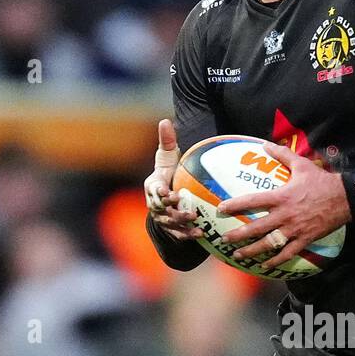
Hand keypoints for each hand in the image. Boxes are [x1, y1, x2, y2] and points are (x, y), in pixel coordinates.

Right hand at [144, 119, 202, 241]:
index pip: (153, 190)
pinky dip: (188, 235)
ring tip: (196, 224)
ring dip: (182, 225)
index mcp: (152, 186)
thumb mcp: (167, 156)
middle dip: (173, 211)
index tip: (168, 193)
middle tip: (188, 211)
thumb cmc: (168, 171)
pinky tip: (202, 235)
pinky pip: (178, 233)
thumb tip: (165, 120)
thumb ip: (167, 140)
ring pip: (170, 223)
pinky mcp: (171, 228)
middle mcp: (154, 204)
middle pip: (162, 209)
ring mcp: (162, 217)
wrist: (168, 194)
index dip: (159, 193)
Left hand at [219, 141, 350, 267]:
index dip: (235, 205)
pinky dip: (276, 261)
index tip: (221, 209)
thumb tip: (265, 144)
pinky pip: (287, 253)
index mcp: (282, 196)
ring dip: (252, 251)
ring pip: (269, 244)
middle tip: (224, 239)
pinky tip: (265, 266)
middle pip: (256, 227)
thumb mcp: (301, 164)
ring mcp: (295, 229)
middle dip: (238, 235)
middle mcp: (285, 215)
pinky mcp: (305, 239)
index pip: (252, 201)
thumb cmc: (322, 181)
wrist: (345, 198)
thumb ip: (282, 155)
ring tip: (239, 255)